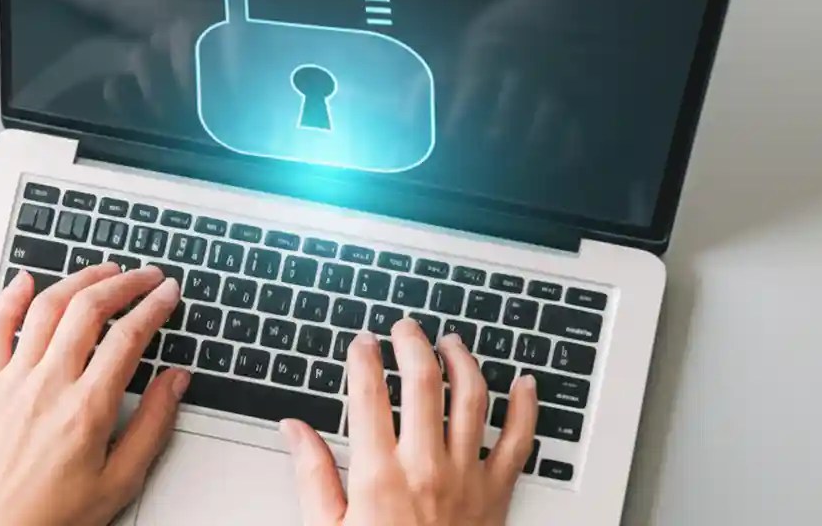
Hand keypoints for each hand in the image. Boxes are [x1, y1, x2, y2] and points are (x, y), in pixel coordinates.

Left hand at [0, 263, 189, 525]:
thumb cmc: (54, 515)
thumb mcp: (121, 480)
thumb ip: (153, 424)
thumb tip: (176, 380)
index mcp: (86, 409)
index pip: (128, 338)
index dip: (153, 307)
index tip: (167, 293)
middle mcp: (48, 386)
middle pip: (89, 310)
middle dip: (125, 283)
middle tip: (146, 276)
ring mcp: (14, 381)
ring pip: (47, 308)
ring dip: (80, 280)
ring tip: (105, 270)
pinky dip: (10, 298)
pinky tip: (27, 280)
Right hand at [281, 320, 538, 525]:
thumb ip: (313, 474)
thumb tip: (294, 429)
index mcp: (379, 475)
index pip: (369, 393)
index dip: (363, 358)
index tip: (361, 343)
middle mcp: (426, 467)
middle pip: (423, 381)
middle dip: (411, 342)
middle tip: (404, 328)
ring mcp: (467, 476)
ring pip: (472, 397)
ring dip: (462, 359)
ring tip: (451, 343)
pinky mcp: (497, 493)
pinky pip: (520, 440)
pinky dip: (527, 407)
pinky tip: (525, 383)